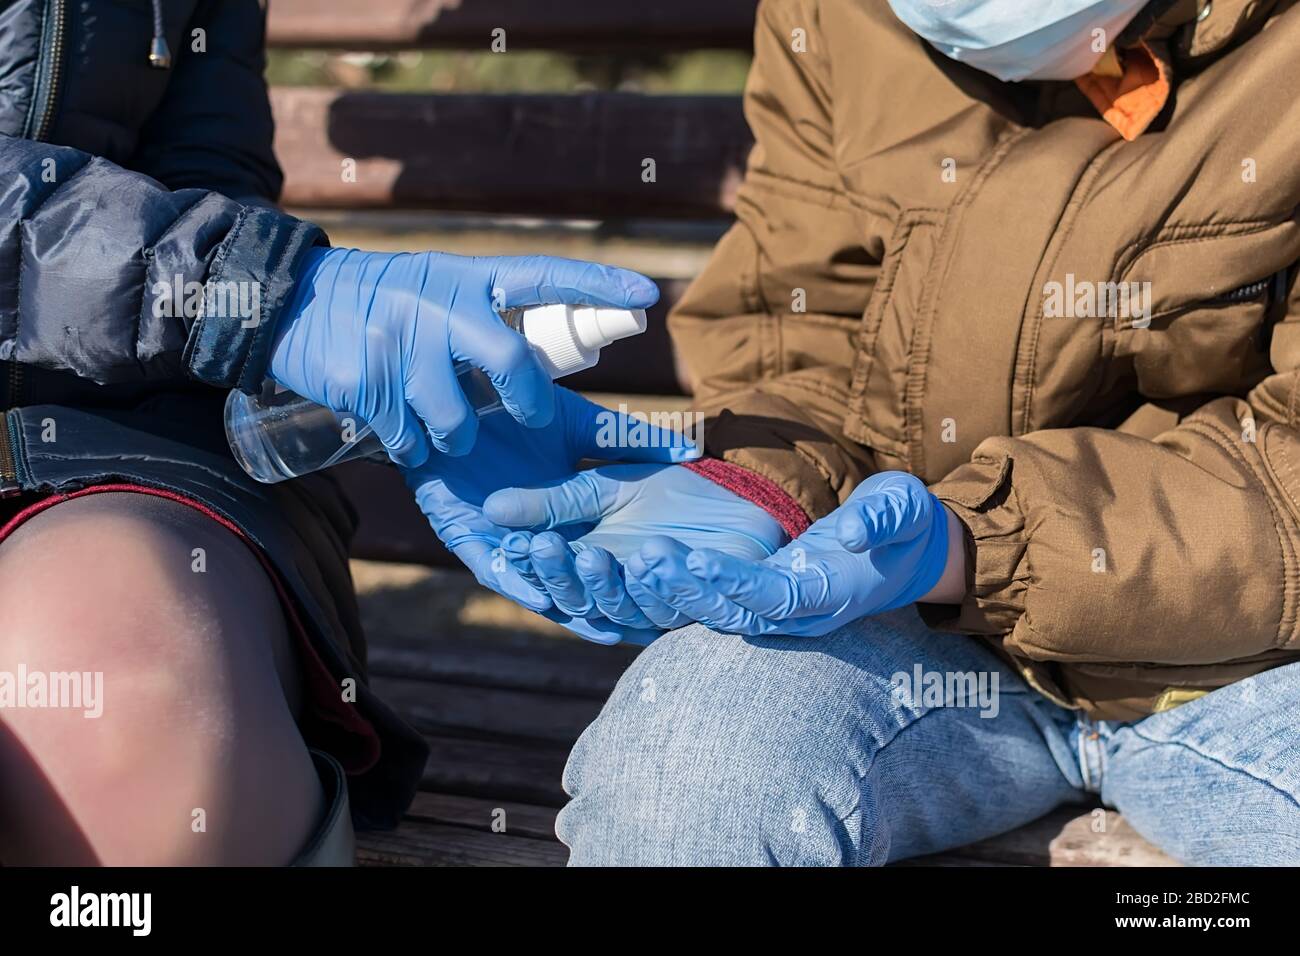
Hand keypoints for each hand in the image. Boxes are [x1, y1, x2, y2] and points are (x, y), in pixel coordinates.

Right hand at [269, 247, 656, 465]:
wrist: (287, 303)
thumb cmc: (383, 307)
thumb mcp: (436, 294)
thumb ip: (486, 322)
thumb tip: (547, 364)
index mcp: (465, 278)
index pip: (542, 275)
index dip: (595, 285)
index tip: (648, 295)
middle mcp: (438, 302)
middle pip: (512, 361)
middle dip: (528, 401)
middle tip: (532, 417)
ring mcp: (400, 341)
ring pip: (456, 417)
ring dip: (452, 435)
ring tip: (436, 425)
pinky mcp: (366, 380)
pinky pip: (408, 436)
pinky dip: (408, 444)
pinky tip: (393, 425)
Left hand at [400, 388, 698, 642]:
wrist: (458, 387)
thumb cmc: (519, 403)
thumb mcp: (585, 424)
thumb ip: (631, 440)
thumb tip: (689, 453)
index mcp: (570, 516)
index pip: (606, 555)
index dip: (638, 574)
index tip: (673, 587)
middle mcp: (538, 537)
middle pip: (575, 578)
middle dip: (604, 593)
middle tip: (639, 612)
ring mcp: (501, 542)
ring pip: (537, 581)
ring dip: (564, 591)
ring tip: (597, 616)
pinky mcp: (466, 538)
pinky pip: (492, 569)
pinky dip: (516, 583)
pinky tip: (540, 599)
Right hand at [482, 465, 786, 637]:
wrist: (744, 492)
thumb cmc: (671, 490)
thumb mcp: (604, 487)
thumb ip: (555, 501)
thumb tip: (492, 509)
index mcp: (597, 577)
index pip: (556, 583)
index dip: (537, 567)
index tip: (516, 541)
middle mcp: (630, 601)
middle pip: (588, 603)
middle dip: (569, 576)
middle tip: (554, 545)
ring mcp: (674, 609)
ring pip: (637, 610)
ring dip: (618, 585)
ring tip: (601, 552)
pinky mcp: (722, 609)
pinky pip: (698, 605)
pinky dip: (682, 582)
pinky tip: (665, 557)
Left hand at [621, 471, 953, 635]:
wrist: (908, 552)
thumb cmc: (905, 525)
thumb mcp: (905, 511)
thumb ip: (883, 520)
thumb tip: (858, 530)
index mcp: (832, 593)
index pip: (777, 596)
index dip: (737, 583)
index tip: (698, 560)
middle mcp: (800, 611)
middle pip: (734, 613)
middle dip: (689, 589)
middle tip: (645, 557)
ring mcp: (778, 607)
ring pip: (717, 612)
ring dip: (675, 591)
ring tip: (634, 560)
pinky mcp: (762, 594)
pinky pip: (715, 600)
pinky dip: (680, 589)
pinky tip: (641, 569)